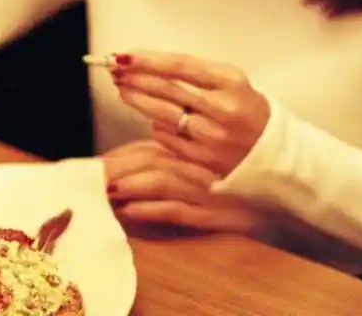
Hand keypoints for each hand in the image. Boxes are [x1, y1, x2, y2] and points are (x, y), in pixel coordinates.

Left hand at [102, 140, 259, 233]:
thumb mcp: (194, 159)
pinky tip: (130, 212)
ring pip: (160, 181)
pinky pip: (177, 210)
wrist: (273, 197)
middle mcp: (196, 163)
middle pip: (147, 159)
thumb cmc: (228, 175)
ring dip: (129, 187)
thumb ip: (160, 153)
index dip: (114, 158)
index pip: (144, 147)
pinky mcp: (212, 213)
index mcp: (189, 147)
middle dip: (114, 170)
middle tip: (88, 182)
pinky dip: (150, 211)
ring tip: (105, 195)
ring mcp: (204, 188)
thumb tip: (114, 164)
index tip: (90, 168)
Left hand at [112, 52, 270, 177]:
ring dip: (137, 99)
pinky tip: (151, 119)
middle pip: (167, 89)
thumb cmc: (247, 110)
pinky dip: (156, 127)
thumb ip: (194, 73)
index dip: (147, 60)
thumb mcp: (231, 82)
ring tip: (123, 89)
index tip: (123, 55)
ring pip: (162, 114)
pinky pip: (168, 138)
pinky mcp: (205, 159)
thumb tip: (147, 64)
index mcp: (231, 83)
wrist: (275, 152)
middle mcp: (223, 109)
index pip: (180, 66)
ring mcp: (213, 136)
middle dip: (135, 78)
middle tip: (115, 70)